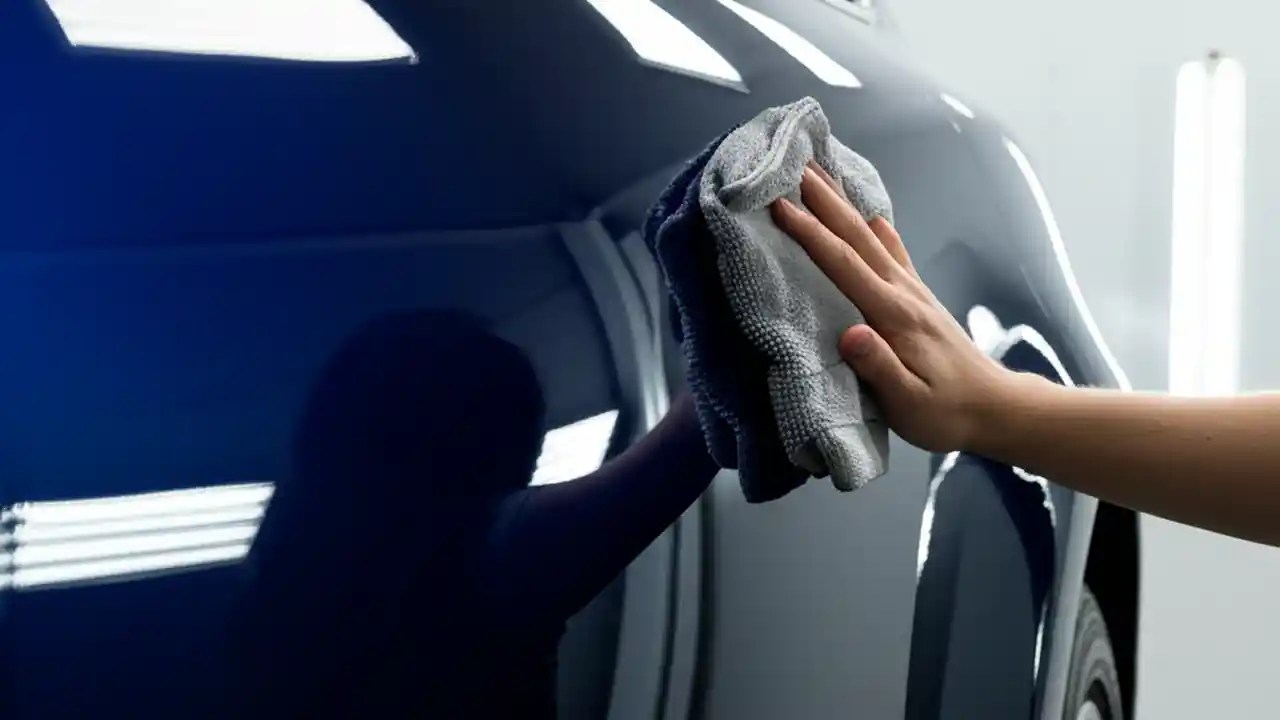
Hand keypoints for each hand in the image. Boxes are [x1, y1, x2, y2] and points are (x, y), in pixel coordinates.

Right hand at [770, 164, 1017, 452]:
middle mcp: (904, 293)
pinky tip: (868, 214)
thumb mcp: (909, 403)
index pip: (845, 265)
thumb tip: (850, 334)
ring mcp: (913, 292)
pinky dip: (875, 227)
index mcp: (894, 316)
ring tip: (820, 176)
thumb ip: (879, 368)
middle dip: (823, 200)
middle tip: (792, 165)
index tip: (780, 205)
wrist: (996, 408)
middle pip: (857, 236)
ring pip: (872, 236)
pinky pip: (892, 251)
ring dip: (844, 204)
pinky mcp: (918, 298)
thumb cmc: (947, 413)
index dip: (811, 233)